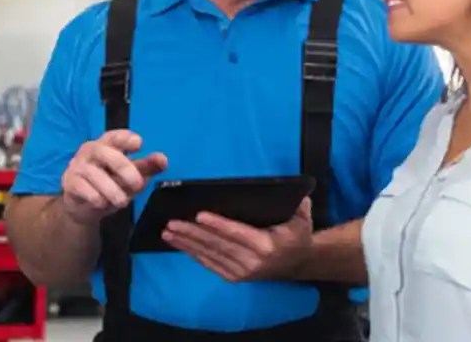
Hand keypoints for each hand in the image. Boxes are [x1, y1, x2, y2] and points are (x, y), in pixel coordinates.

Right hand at [60, 130, 167, 225]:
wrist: (85, 208)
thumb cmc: (109, 185)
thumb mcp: (130, 177)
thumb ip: (146, 168)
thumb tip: (163, 160)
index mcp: (106, 145)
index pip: (115, 136)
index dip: (125, 138)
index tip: (139, 144)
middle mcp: (90, 151)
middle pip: (105, 153)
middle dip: (123, 167)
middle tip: (138, 184)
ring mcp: (77, 165)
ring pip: (94, 174)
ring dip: (111, 189)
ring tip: (122, 201)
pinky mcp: (69, 182)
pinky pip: (82, 188)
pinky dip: (95, 197)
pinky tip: (102, 203)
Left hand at [163, 197, 313, 281]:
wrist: (298, 264)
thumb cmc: (297, 236)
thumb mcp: (302, 219)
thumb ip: (298, 206)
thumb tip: (294, 193)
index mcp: (266, 245)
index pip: (236, 233)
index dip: (217, 224)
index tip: (199, 215)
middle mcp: (252, 262)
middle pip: (217, 244)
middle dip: (192, 233)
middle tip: (171, 223)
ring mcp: (242, 272)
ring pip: (210, 255)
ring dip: (187, 244)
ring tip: (168, 232)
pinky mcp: (234, 277)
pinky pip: (211, 265)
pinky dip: (194, 255)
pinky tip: (180, 245)